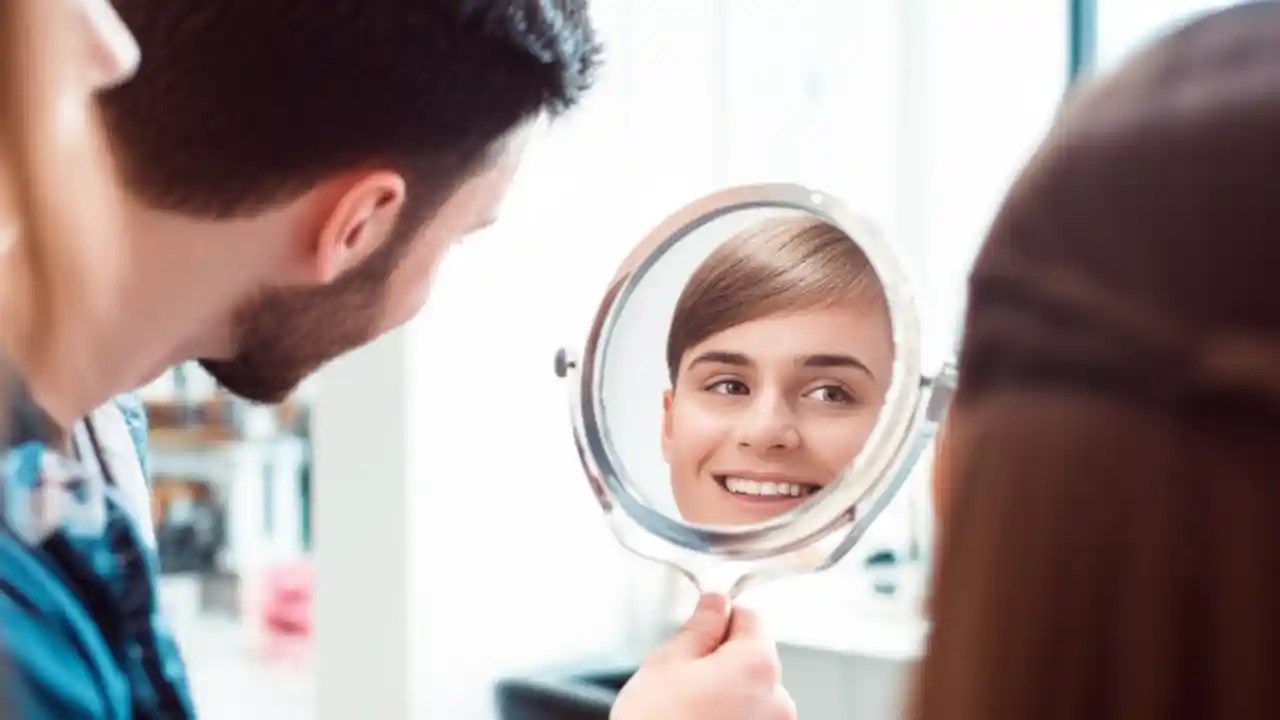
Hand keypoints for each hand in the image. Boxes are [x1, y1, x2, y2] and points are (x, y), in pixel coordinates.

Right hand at [612, 593, 795, 719]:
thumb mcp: (667, 663)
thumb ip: (699, 627)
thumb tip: (715, 603)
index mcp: (758, 664)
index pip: (751, 617)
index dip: (720, 619)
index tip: (700, 628)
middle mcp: (779, 699)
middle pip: (754, 658)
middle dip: (722, 661)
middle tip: (683, 678)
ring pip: (752, 694)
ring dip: (728, 694)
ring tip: (688, 711)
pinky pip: (751, 719)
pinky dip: (731, 719)